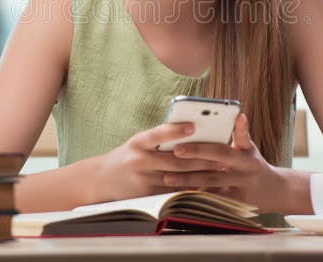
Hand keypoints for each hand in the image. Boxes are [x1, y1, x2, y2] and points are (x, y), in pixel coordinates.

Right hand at [95, 122, 223, 202]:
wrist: (100, 179)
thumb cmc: (127, 156)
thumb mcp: (138, 142)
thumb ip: (160, 139)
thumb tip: (192, 133)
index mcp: (138, 142)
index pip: (158, 133)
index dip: (175, 130)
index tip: (193, 126)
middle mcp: (139, 160)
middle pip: (174, 159)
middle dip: (200, 158)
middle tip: (221, 154)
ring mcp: (143, 179)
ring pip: (177, 177)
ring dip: (200, 174)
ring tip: (220, 169)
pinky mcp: (147, 195)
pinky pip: (173, 192)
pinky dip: (191, 188)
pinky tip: (207, 185)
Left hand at [159, 113, 286, 212]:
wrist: (276, 192)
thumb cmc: (252, 164)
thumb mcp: (248, 149)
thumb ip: (235, 137)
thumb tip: (214, 120)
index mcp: (248, 150)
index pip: (241, 136)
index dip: (239, 126)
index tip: (235, 116)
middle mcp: (248, 166)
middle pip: (220, 156)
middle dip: (196, 152)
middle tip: (176, 150)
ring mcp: (243, 185)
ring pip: (212, 181)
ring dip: (188, 179)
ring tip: (167, 177)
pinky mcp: (238, 203)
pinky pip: (212, 199)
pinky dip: (195, 196)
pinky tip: (178, 194)